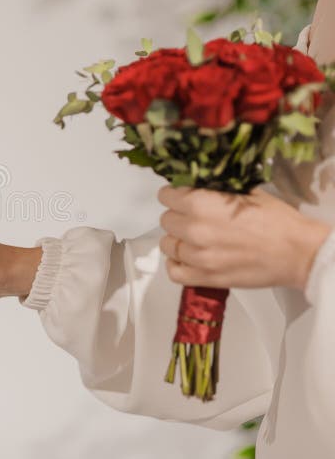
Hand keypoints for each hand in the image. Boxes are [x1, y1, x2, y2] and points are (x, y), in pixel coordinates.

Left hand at [158, 186, 330, 291]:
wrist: (297, 252)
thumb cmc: (276, 221)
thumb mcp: (243, 191)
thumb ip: (212, 189)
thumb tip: (192, 186)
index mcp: (201, 204)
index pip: (166, 195)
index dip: (175, 195)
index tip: (182, 197)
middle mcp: (194, 229)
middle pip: (166, 220)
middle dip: (178, 216)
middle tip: (194, 218)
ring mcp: (198, 256)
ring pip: (167, 245)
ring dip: (177, 240)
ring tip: (193, 238)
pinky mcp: (205, 277)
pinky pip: (174, 272)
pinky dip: (176, 264)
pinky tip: (187, 258)